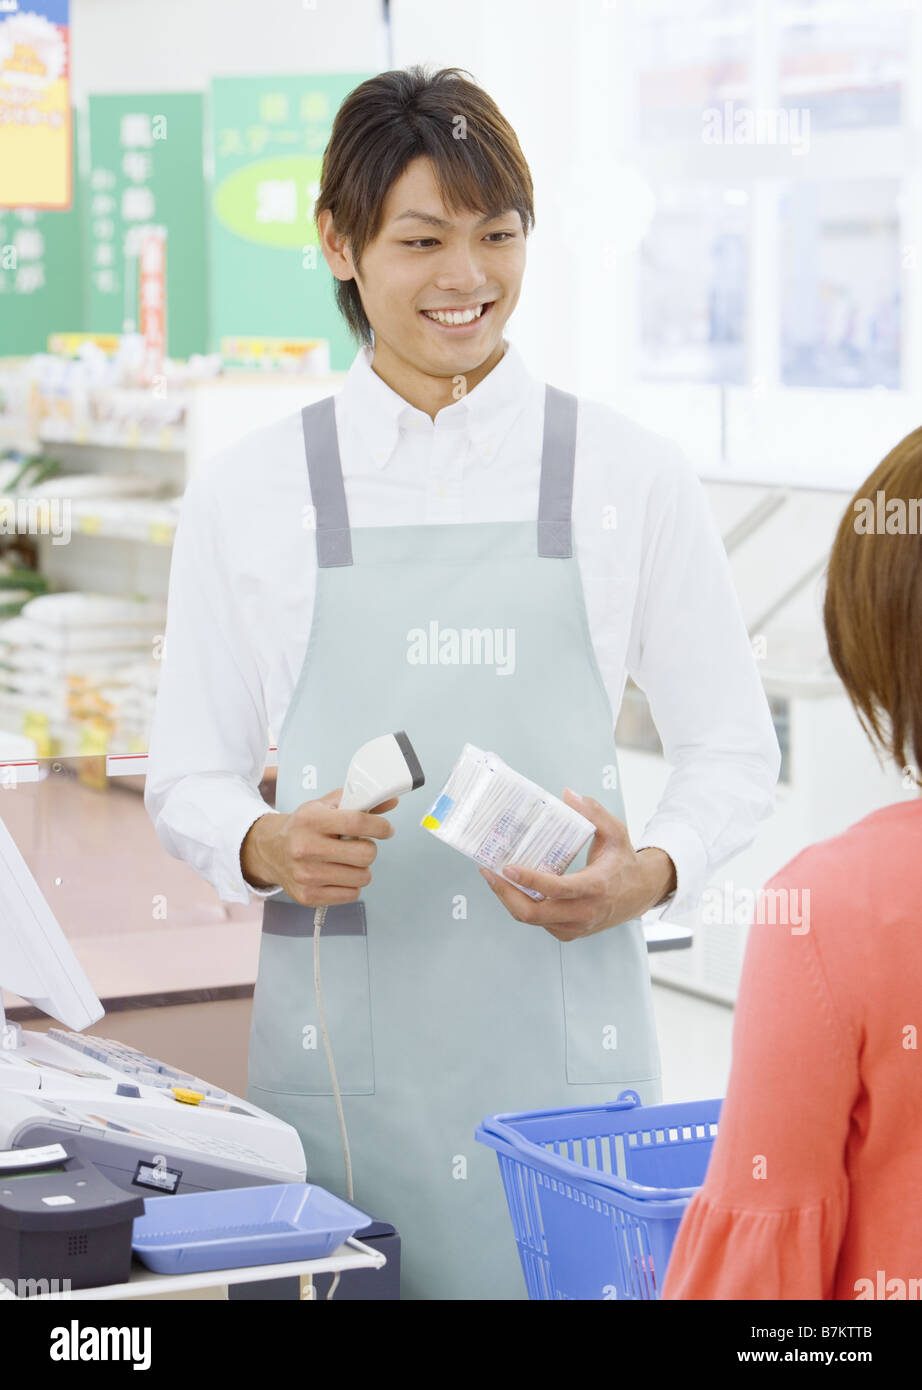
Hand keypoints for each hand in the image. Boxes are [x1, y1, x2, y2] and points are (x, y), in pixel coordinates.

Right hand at [240, 788, 396, 906]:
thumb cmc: (302, 827)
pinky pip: (352, 894)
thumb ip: (358, 801)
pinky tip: (338, 874)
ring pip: (362, 876)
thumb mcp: (325, 806)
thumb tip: (389, 801)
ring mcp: (306, 875)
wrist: (271, 851)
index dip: (379, 826)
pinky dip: (351, 884)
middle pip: (365, 854)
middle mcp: (306, 848)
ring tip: (346, 860)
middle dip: (369, 848)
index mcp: (311, 820)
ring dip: (361, 868)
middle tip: (359, 845)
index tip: (386, 829)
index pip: (357, 822)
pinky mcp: (309, 896)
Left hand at [478, 789, 675, 941]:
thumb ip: (594, 812)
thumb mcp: (616, 832)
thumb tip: (567, 794)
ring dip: (509, 900)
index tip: (507, 866)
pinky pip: (539, 923)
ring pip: (532, 920)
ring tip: (494, 877)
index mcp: (595, 887)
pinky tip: (513, 888)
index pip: (557, 889)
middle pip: (534, 913)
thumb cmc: (624, 862)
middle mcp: (584, 912)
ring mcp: (575, 926)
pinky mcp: (568, 933)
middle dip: (505, 894)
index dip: (529, 879)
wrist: (640, 894)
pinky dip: (523, 906)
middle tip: (489, 872)